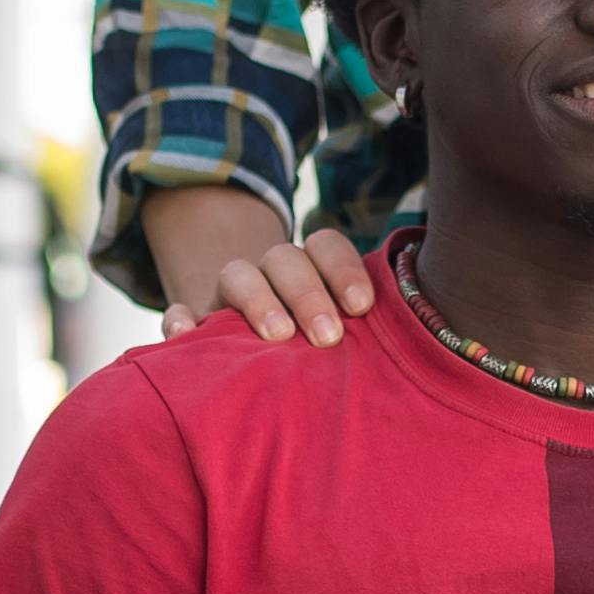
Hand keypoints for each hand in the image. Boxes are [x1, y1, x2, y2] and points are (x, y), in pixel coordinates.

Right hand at [159, 220, 376, 348]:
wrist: (250, 348)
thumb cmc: (313, 347)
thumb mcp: (339, 330)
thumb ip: (363, 328)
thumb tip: (414, 343)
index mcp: (309, 268)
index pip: (326, 245)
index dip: (344, 269)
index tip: (361, 307)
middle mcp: (269, 273)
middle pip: (286, 258)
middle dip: (308, 293)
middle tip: (328, 337)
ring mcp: (226, 295)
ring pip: (237, 274)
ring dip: (258, 299)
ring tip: (277, 336)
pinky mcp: (192, 321)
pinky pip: (179, 313)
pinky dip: (181, 322)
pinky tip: (188, 338)